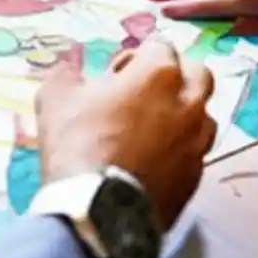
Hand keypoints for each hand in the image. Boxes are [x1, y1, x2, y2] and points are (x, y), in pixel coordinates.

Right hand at [35, 36, 215, 229]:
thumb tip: (69, 70)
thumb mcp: (55, 99)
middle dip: (175, 75)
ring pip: (203, 115)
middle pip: (197, 74)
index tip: (116, 71)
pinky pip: (194, 152)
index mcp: (158, 74)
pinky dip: (178, 149)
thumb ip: (66, 75)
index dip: (135, 55)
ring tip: (152, 128)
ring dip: (182, 113)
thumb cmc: (77, 145)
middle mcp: (188, 103)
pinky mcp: (196, 177)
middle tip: (145, 90)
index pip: (159, 45)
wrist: (98, 212)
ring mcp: (196, 142)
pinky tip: (154, 160)